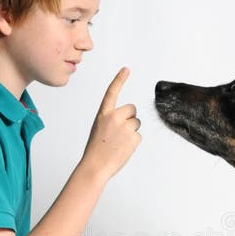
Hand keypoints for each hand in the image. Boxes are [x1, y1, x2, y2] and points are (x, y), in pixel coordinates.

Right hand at [80, 67, 140, 182]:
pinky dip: (133, 142)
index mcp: (103, 114)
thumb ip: (111, 120)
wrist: (95, 166)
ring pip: (136, 123)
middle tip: (120, 132)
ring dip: (131, 131)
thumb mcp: (99, 128)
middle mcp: (114, 117)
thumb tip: (127, 119)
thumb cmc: (96, 149)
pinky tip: (123, 148)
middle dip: (130, 118)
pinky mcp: (133, 138)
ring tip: (119, 142)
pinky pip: (139, 136)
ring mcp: (125, 127)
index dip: (119, 79)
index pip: (112, 92)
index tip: (126, 69)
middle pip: (132, 109)